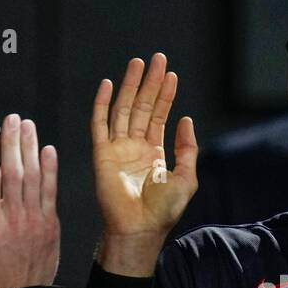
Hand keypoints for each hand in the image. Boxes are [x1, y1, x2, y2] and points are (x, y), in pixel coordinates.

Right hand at [0, 115, 59, 287]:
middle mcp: (14, 217)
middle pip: (14, 171)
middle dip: (13, 141)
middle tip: (12, 118)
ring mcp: (35, 220)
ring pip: (35, 177)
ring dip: (32, 148)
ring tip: (29, 126)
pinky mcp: (50, 225)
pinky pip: (51, 192)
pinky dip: (51, 170)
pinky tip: (48, 151)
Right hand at [92, 53, 197, 276]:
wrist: (139, 228)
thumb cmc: (163, 211)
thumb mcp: (186, 178)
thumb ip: (187, 148)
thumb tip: (187, 119)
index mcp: (154, 153)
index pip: (158, 116)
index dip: (165, 95)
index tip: (171, 75)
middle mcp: (134, 147)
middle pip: (141, 106)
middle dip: (150, 82)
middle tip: (157, 58)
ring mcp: (117, 148)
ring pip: (123, 108)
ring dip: (130, 85)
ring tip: (139, 63)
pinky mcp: (101, 153)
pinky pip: (100, 123)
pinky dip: (102, 103)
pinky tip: (108, 84)